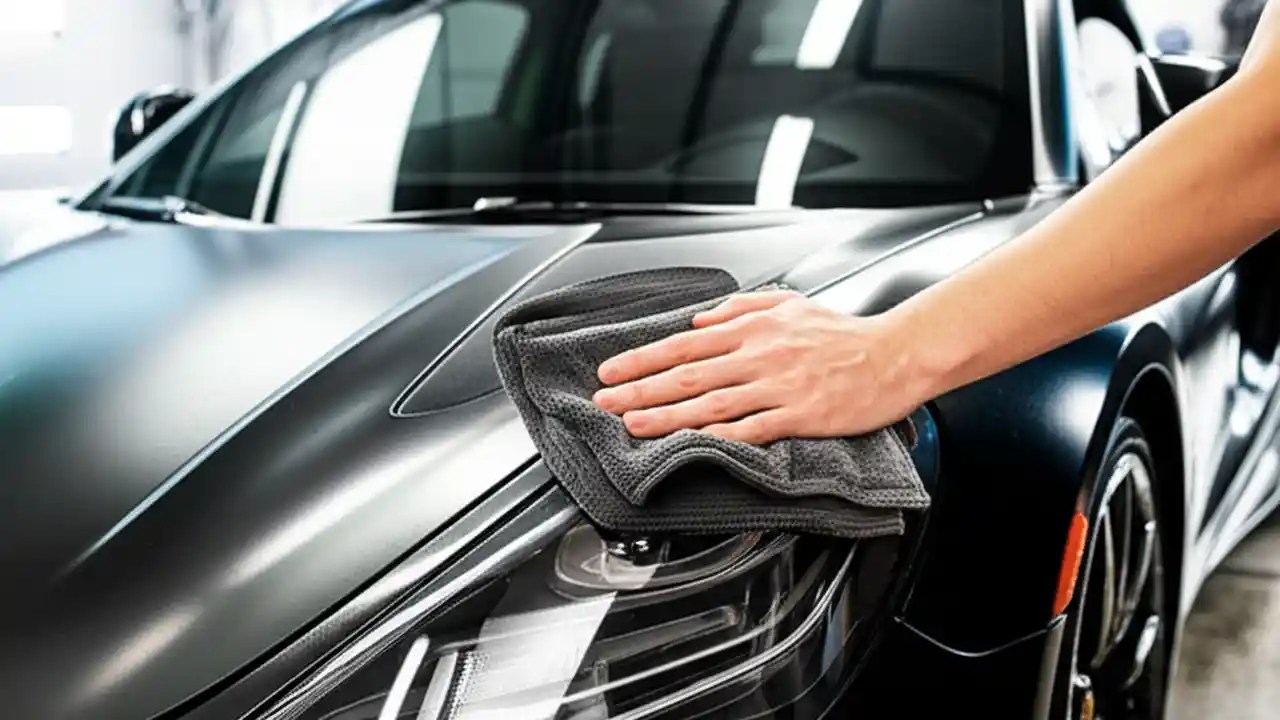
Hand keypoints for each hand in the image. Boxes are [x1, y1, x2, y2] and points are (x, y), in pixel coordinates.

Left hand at [592, 290, 930, 443]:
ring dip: (665, 415)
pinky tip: (691, 444)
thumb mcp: (789, 304)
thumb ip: (741, 309)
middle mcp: (759, 355)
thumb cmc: (844, 334)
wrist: (894, 354)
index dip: (643, 358)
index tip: (612, 370)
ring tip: (631, 424)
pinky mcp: (799, 414)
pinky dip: (719, 437)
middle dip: (639, 388)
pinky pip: (751, 428)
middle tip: (604, 401)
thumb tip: (700, 318)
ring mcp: (777, 386)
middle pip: (687, 374)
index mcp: (753, 328)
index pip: (684, 343)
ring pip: (709, 402)